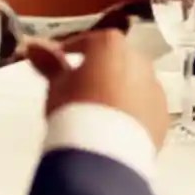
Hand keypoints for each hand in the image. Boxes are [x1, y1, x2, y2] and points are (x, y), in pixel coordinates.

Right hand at [26, 31, 168, 150]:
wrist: (105, 154)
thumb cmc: (76, 111)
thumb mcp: (56, 86)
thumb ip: (48, 64)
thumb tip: (32, 46)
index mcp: (112, 46)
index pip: (88, 41)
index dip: (71, 50)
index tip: (60, 62)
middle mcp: (139, 61)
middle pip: (116, 60)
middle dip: (100, 70)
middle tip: (80, 89)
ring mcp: (154, 89)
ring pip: (133, 84)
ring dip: (118, 92)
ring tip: (97, 112)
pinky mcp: (162, 116)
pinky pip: (144, 107)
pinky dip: (131, 112)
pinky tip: (115, 129)